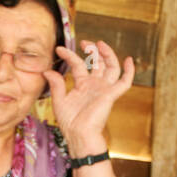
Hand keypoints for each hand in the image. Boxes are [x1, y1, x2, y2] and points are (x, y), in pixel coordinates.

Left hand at [41, 39, 133, 155]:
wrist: (78, 135)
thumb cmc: (69, 122)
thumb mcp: (59, 101)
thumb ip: (56, 85)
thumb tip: (48, 71)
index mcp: (82, 85)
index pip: (78, 65)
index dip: (69, 55)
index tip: (58, 49)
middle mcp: (94, 85)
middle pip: (98, 62)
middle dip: (93, 50)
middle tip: (84, 42)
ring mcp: (104, 88)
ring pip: (111, 66)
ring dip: (108, 54)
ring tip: (100, 43)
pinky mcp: (111, 94)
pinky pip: (125, 81)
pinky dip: (129, 71)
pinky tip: (129, 59)